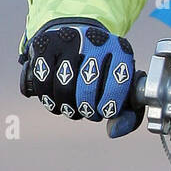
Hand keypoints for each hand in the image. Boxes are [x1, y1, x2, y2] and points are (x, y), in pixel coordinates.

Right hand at [20, 18, 136, 127]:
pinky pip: (43, 81)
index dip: (112, 103)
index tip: (106, 112)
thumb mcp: (121, 86)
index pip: (119, 79)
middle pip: (88, 85)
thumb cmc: (103, 71)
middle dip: (88, 108)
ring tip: (73, 109)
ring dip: (68, 107)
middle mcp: (95, 40)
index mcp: (120, 48)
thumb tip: (113, 132)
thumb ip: (127, 114)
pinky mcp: (45, 45)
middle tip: (90, 112)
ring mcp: (68, 40)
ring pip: (64, 85)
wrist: (76, 39)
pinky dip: (49, 98)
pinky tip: (57, 102)